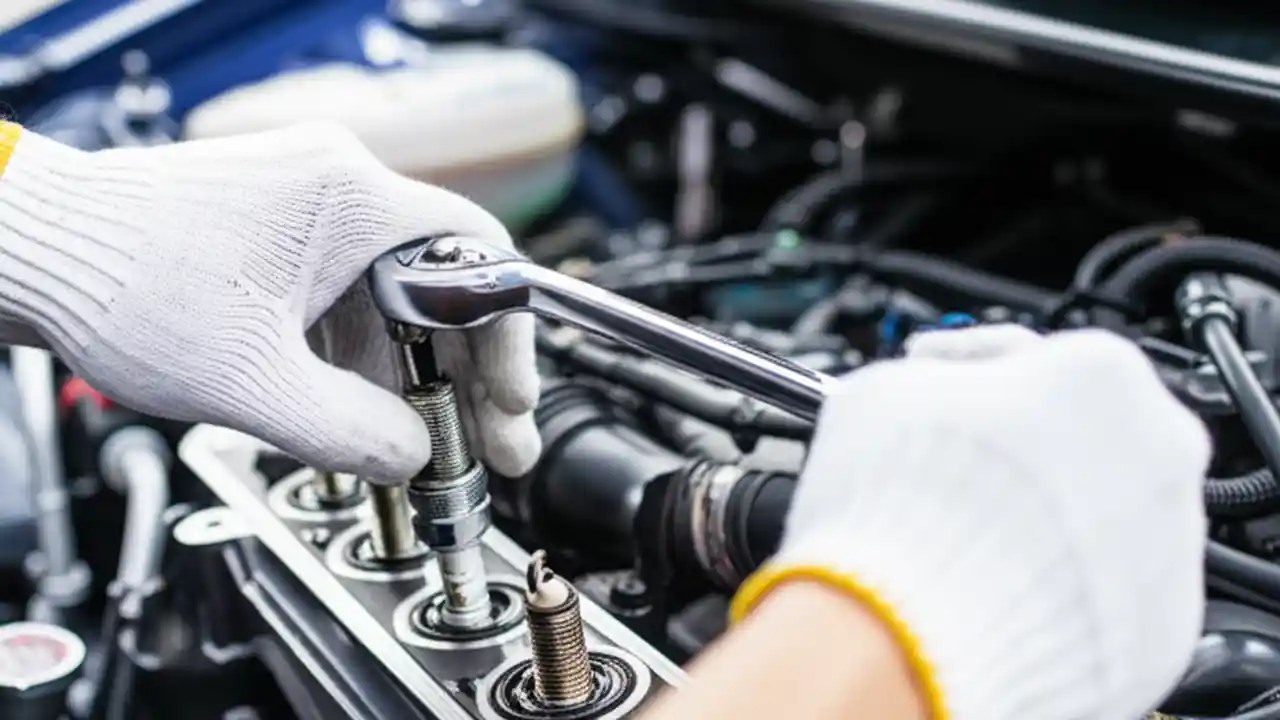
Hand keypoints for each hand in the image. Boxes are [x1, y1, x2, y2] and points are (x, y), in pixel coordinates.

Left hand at [0, 123, 538, 480]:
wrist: (25, 252)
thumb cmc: (117, 282)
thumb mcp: (251, 383)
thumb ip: (351, 433)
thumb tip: (413, 457)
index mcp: (349, 197)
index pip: (480, 261)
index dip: (512, 340)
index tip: (514, 400)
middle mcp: (335, 189)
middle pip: (445, 287)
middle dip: (470, 373)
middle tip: (493, 440)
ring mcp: (304, 212)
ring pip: (395, 300)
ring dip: (413, 373)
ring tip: (428, 444)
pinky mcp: (276, 239)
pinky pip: (347, 301)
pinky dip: (364, 358)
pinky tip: (368, 413)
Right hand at [733, 326, 1210, 719]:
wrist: (911, 631)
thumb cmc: (898, 507)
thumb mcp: (886, 389)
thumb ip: (933, 377)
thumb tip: (929, 386)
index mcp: (1099, 372)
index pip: (1030, 353)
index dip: (965, 367)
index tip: (932, 380)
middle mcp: (1156, 450)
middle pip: (1080, 432)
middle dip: (1017, 444)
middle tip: (952, 460)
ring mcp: (1167, 542)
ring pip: (1100, 513)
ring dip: (1040, 515)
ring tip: (966, 532)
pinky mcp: (1157, 625)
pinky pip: (1103, 589)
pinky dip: (1057, 583)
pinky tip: (996, 580)